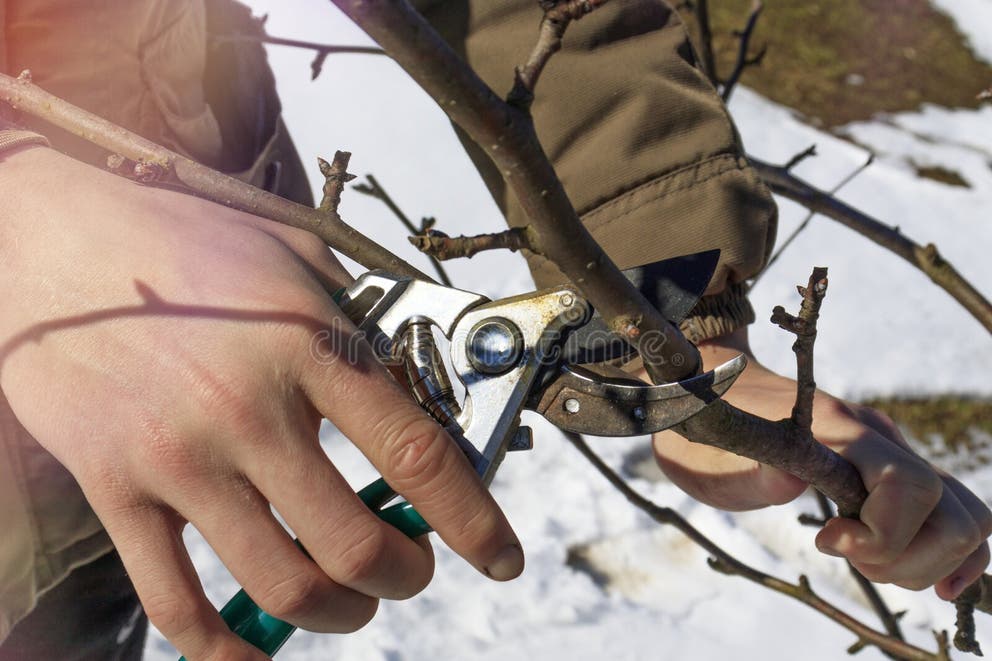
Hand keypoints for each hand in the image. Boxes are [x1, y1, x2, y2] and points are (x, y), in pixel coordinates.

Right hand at [0, 147, 522, 658]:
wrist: (59, 235)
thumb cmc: (190, 241)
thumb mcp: (297, 259)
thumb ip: (360, 329)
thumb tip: (426, 391)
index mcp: (309, 346)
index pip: (416, 456)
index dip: (473, 522)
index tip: (502, 557)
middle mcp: (248, 409)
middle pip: (355, 544)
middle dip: (405, 576)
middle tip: (414, 570)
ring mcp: (178, 457)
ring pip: (281, 586)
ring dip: (339, 614)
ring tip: (352, 603)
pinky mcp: (115, 488)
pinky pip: (174, 601)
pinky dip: (223, 650)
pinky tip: (251, 653)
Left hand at [649, 328, 991, 599]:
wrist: (708, 392)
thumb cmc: (705, 429)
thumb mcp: (713, 456)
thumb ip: (755, 469)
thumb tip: (787, 480)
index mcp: (838, 430)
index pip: (909, 486)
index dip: (881, 534)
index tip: (825, 540)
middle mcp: (878, 436)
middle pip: (951, 510)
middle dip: (907, 558)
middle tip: (848, 558)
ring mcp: (892, 452)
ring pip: (965, 514)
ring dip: (929, 560)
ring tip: (872, 564)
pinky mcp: (892, 471)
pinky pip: (953, 511)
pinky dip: (955, 553)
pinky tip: (937, 582)